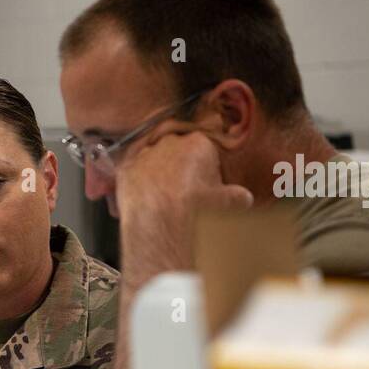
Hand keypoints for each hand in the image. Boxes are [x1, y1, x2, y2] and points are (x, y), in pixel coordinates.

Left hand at [116, 131, 253, 272]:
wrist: (160, 226)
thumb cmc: (194, 211)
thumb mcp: (228, 204)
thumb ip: (236, 195)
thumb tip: (243, 198)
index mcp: (199, 144)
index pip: (206, 150)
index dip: (207, 169)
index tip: (206, 184)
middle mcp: (170, 143)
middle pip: (178, 150)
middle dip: (181, 167)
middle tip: (184, 190)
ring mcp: (145, 154)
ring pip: (153, 158)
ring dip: (157, 172)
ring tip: (162, 197)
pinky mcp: (125, 169)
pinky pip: (131, 169)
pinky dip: (136, 179)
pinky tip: (143, 195)